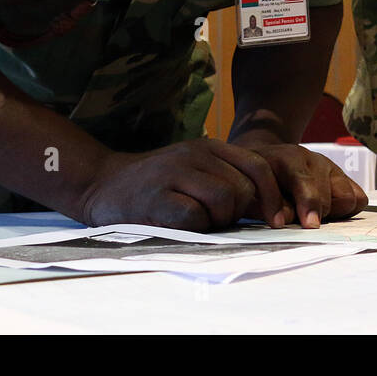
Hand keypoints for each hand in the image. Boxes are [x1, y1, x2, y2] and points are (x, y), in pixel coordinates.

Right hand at [79, 139, 286, 230]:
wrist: (102, 184)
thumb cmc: (157, 185)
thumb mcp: (195, 170)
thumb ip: (227, 178)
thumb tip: (270, 209)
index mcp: (210, 147)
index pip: (259, 167)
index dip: (272, 196)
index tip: (274, 220)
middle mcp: (195, 154)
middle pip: (244, 189)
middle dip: (239, 214)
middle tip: (216, 221)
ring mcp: (175, 173)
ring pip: (225, 201)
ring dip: (218, 221)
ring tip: (197, 222)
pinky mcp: (156, 197)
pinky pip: (195, 217)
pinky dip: (194, 228)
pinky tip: (179, 225)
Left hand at [247, 144, 368, 227]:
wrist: (266, 161)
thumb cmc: (257, 181)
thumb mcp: (254, 189)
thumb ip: (268, 204)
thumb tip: (284, 220)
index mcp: (289, 158)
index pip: (305, 182)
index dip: (306, 205)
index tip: (305, 225)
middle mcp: (314, 159)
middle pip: (330, 197)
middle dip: (317, 214)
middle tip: (302, 222)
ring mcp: (331, 167)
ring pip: (348, 199)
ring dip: (333, 212)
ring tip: (314, 215)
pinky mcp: (342, 177)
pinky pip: (358, 198)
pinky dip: (345, 209)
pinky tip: (328, 211)